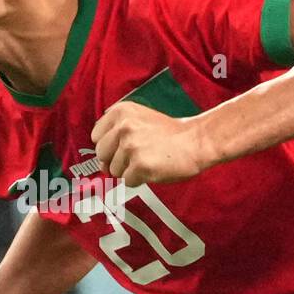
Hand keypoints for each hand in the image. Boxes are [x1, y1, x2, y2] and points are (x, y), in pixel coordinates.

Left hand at [90, 102, 210, 187]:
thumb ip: (116, 132)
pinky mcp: (140, 166)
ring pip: (113, 170)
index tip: (122, 147)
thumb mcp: (139, 118)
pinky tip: (153, 169)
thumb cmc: (170, 133)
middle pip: (101, 154)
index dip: (108, 146)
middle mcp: (123, 127)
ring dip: (129, 171)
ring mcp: (131, 147)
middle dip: (114, 160)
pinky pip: (127, 181)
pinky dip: (139, 180)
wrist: (197, 141)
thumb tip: (100, 163)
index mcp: (121, 112)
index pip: (96, 136)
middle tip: (136, 157)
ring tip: (149, 160)